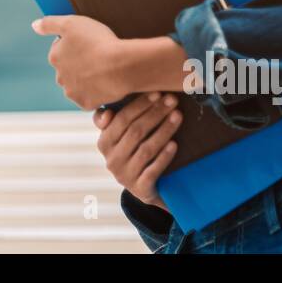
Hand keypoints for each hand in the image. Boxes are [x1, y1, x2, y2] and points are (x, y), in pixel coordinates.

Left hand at [31, 14, 129, 109]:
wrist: (121, 66)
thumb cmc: (98, 42)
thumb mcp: (71, 23)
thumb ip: (50, 23)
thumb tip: (34, 25)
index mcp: (54, 57)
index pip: (60, 49)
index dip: (74, 44)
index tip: (87, 42)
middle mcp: (59, 77)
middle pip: (67, 69)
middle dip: (78, 64)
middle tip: (96, 56)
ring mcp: (73, 92)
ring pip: (77, 85)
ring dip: (86, 79)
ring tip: (103, 70)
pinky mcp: (86, 104)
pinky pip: (89, 98)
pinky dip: (96, 92)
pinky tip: (105, 83)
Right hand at [94, 92, 181, 210]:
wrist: (145, 189)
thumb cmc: (133, 153)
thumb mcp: (120, 138)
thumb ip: (114, 120)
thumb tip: (106, 112)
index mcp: (104, 143)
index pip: (121, 119)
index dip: (139, 105)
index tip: (157, 93)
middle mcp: (111, 160)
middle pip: (135, 132)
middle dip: (155, 113)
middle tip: (172, 101)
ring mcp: (125, 176)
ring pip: (146, 149)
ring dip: (163, 130)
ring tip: (178, 116)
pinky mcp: (140, 189)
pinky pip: (153, 171)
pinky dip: (164, 157)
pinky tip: (174, 144)